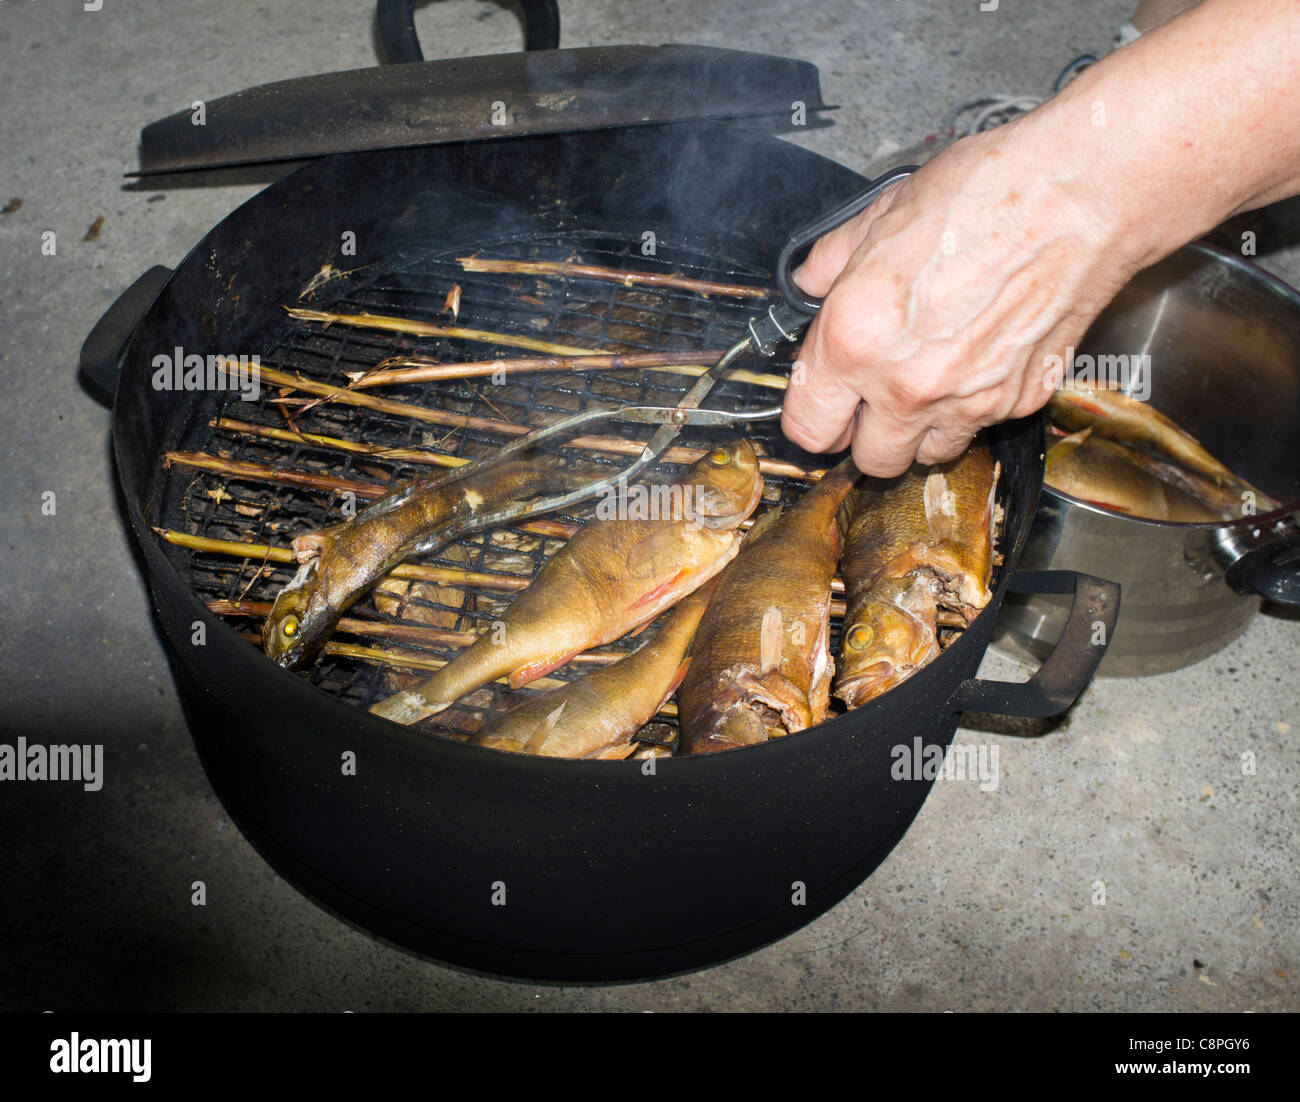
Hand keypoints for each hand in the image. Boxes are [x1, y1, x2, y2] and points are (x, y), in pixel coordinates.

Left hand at [780, 117, 1139, 475]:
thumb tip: (811, 281)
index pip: (807, 428)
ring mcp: (967, 401)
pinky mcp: (1019, 400)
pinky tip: (979, 354)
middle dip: (866, 433)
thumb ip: (831, 262)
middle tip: (873, 395)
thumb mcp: (881, 215)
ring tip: (929, 376)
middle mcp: (906, 385)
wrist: (1078, 196)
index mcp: (855, 341)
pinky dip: (975, 404)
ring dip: (921, 428)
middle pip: (869, 461)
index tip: (822, 403)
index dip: (811, 416)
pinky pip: (983, 424)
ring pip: (927, 454)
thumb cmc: (984, 195)